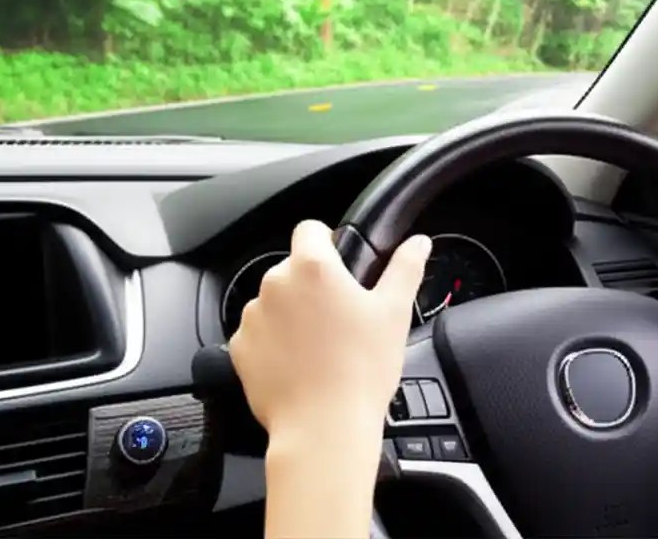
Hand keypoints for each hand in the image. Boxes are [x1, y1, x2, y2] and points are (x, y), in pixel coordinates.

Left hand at [227, 220, 431, 440]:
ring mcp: (253, 317)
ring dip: (291, 314)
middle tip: (340, 318)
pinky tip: (299, 363)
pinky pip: (257, 333)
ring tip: (319, 346)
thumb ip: (405, 268)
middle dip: (312, 286)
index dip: (327, 242)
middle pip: (293, 268)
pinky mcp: (239, 348)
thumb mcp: (394, 313)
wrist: (324, 427)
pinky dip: (273, 343)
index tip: (340, 265)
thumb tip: (418, 243)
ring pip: (274, 301)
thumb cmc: (361, 371)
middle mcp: (275, 284)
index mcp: (313, 267)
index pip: (310, 230)